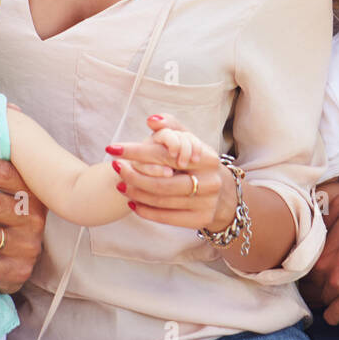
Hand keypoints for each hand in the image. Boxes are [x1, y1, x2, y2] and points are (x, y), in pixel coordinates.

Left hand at [113, 115, 235, 232]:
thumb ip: (171, 127)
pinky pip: (166, 217)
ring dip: (136, 193)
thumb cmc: (198, 163)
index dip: (137, 152)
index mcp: (208, 158)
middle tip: (114, 167)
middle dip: (133, 174)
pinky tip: (132, 203)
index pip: (166, 154)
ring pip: (161, 200)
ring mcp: (207, 203)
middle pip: (162, 181)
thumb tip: (152, 120)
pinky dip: (145, 210)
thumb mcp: (190, 141)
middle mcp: (210, 182)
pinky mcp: (200, 219)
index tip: (113, 149)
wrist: (224, 193)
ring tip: (120, 184)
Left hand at [301, 183, 338, 329]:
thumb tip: (304, 219)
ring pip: (333, 316)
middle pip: (318, 298)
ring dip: (337, 308)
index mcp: (324, 256)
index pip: (304, 280)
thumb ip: (317, 213)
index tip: (320, 275)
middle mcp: (336, 277)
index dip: (311, 278)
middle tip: (337, 285)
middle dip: (324, 293)